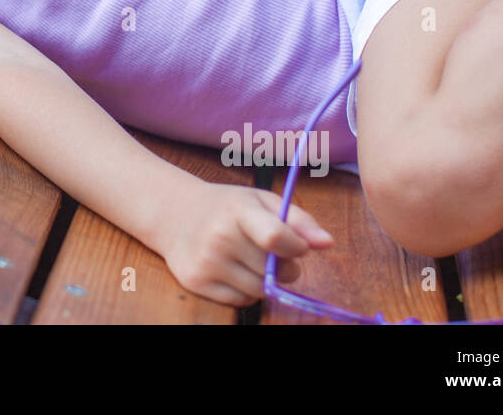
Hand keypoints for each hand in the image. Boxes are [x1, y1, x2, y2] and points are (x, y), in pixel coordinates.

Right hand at [157, 178, 334, 307]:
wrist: (174, 214)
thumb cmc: (226, 207)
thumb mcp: (261, 200)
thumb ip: (298, 220)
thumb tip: (328, 243)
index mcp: (238, 210)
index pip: (276, 237)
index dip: (296, 247)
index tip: (297, 246)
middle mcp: (219, 236)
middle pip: (272, 270)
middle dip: (283, 266)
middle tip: (271, 253)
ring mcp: (206, 262)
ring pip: (259, 290)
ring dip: (265, 281)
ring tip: (251, 261)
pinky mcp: (196, 282)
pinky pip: (240, 301)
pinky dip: (246, 291)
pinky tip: (234, 271)